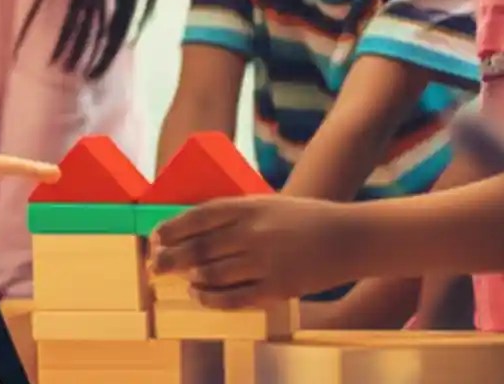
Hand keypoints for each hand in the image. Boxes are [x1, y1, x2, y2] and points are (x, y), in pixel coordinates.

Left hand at [148, 195, 351, 308]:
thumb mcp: (267, 204)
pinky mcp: (276, 288)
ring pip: (211, 274)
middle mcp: (253, 233)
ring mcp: (264, 262)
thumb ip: (234, 215)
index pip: (198, 217)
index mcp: (249, 206)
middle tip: (154, 266)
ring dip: (190, 279)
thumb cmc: (303, 219)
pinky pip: (233, 298)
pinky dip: (210, 299)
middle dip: (170, 259)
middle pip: (198, 249)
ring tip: (182, 280)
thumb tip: (191, 230)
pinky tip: (199, 296)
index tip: (156, 237)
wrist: (349, 238)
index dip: (172, 229)